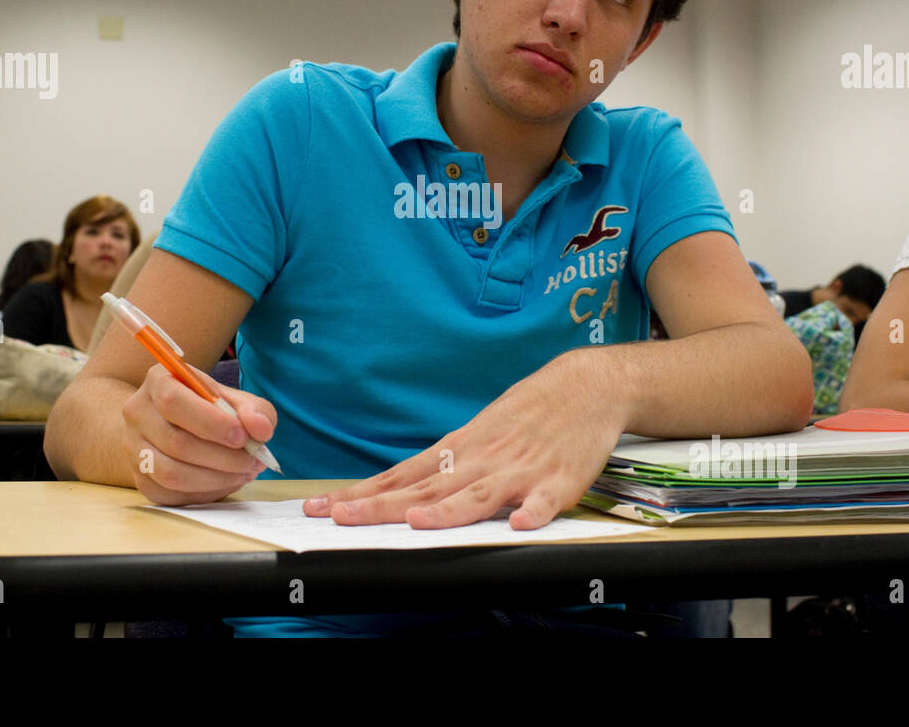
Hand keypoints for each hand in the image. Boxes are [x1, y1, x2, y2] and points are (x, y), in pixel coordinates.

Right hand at [121, 362, 276, 505]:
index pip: (174, 402)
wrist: (170, 422)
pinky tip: (226, 481)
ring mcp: (133, 448)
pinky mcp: (140, 478)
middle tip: (253, 460)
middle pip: (175, 442)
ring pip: (171, 473)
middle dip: (223, 457)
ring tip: (245, 472)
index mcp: (158, 381)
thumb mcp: (233, 399)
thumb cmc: (208, 407)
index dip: (210, 422)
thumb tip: (260, 429)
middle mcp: (138, 413)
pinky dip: (205, 492)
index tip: (242, 436)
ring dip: (216, 478)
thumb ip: (254, 409)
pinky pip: (171, 494)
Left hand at [303, 350, 625, 529]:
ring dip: (447, 509)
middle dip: (381, 505)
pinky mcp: (558, 482)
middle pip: (426, 487)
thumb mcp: (480, 431)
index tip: (323, 506)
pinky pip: (544, 501)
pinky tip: (519, 523)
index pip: (402, 474)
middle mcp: (482, 460)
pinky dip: (532, 512)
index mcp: (460, 449)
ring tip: (417, 521)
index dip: (363, 493)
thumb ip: (446, 464)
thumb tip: (401, 487)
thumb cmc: (528, 413)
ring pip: (478, 495)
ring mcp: (519, 470)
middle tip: (340, 516)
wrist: (586, 385)